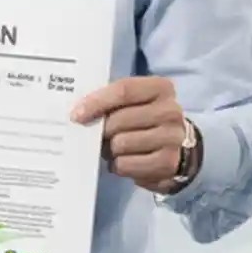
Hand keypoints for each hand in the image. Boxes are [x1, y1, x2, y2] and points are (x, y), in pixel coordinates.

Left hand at [71, 77, 196, 193]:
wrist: (174, 147)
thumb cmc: (142, 118)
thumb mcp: (131, 102)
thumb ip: (109, 100)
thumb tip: (78, 112)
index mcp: (161, 88)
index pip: (124, 90)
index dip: (96, 102)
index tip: (77, 115)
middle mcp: (171, 111)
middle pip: (119, 120)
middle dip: (102, 130)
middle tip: (100, 135)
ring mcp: (173, 138)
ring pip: (120, 143)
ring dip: (109, 149)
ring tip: (113, 147)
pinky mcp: (168, 163)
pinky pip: (126, 164)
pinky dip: (118, 164)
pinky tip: (124, 160)